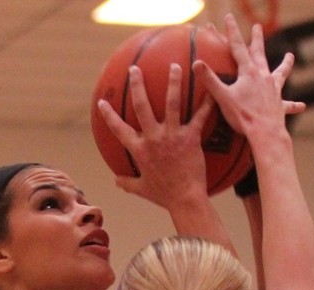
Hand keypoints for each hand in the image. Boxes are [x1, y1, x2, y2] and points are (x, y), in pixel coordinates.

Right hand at [94, 63, 209, 207]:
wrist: (185, 199)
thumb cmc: (164, 195)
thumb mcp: (142, 189)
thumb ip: (127, 182)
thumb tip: (115, 181)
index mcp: (139, 149)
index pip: (119, 129)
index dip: (109, 115)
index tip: (103, 102)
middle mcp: (153, 137)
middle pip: (142, 105)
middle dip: (137, 85)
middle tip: (135, 70)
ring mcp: (172, 135)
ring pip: (172, 103)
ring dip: (173, 82)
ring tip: (174, 66)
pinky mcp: (191, 138)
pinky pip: (200, 116)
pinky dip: (206, 103)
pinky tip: (211, 89)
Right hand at [193, 17, 303, 142]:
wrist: (265, 132)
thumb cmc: (243, 115)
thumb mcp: (223, 97)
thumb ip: (210, 80)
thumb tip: (195, 63)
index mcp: (248, 73)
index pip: (238, 47)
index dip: (232, 31)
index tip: (229, 17)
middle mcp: (263, 77)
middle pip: (260, 54)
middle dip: (257, 40)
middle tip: (257, 27)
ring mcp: (273, 90)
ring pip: (280, 73)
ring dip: (285, 64)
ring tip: (290, 56)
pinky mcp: (279, 105)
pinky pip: (288, 104)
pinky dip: (294, 105)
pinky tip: (302, 105)